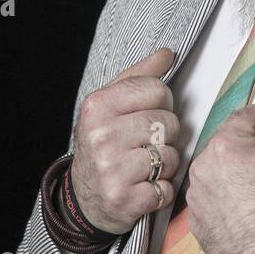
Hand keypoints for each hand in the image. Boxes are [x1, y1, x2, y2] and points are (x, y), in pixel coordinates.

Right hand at [71, 48, 180, 234]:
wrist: (84, 197)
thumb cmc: (104, 145)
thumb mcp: (111, 105)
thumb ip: (139, 77)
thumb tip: (166, 54)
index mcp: (98, 106)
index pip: (158, 90)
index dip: (162, 104)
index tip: (148, 116)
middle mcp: (101, 136)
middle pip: (169, 123)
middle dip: (166, 135)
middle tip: (147, 144)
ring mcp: (112, 169)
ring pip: (171, 155)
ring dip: (166, 164)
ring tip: (146, 166)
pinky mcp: (125, 199)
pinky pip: (167, 187)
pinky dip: (162, 190)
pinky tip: (146, 186)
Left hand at [184, 81, 254, 253]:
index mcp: (226, 143)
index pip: (251, 117)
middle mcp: (202, 166)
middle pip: (231, 142)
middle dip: (251, 152)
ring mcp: (196, 195)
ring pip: (219, 169)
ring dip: (236, 175)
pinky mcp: (195, 220)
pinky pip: (209, 197)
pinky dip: (224, 200)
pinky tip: (246, 212)